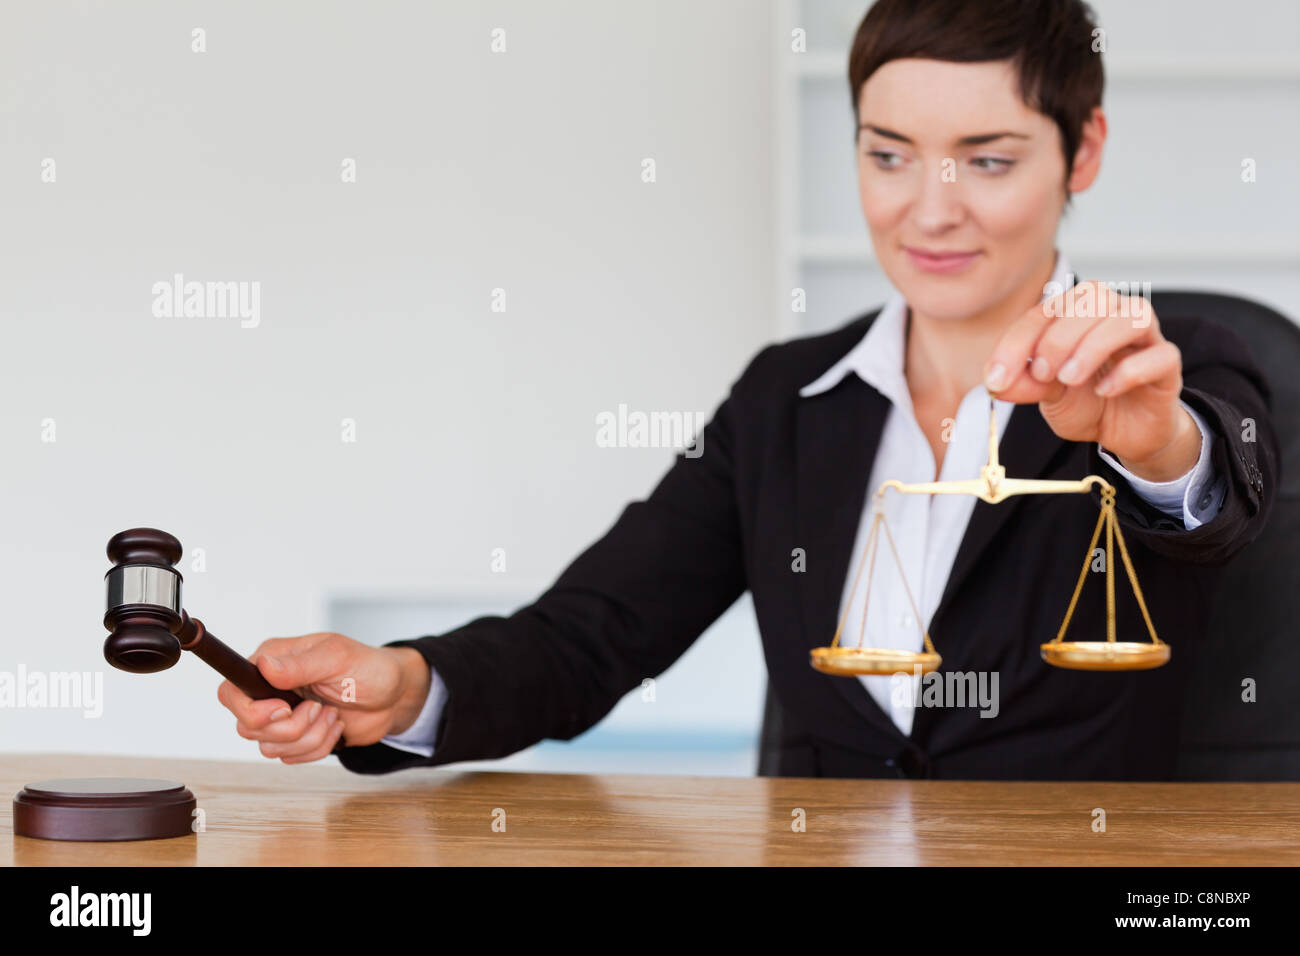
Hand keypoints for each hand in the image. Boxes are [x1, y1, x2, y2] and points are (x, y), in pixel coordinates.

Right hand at [216, 633, 431, 764]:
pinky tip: (335, 727)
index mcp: (272, 661)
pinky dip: (318, 747)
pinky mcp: (295, 738)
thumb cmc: (369, 668)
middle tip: (320, 708)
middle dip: (290, 727)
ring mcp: (281, 717)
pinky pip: (290, 758)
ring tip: (333, 715)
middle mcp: (269, 690)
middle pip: (248, 726)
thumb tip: (265, 665)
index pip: (231, 690)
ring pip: (269, 747)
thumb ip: (301, 664)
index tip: (284, 709)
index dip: (250, 709)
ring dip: (310, 737)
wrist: (393, 697)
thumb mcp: (338, 658)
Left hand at [983, 280, 1198, 481]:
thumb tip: (996, 382)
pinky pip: (1161, 355)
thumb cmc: (1087, 403)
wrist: (1125, 435)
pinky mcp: (1168, 366)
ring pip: (1132, 315)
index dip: (1016, 342)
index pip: (1046, 311)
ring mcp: (1146, 338)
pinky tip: (1106, 391)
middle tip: (1042, 375)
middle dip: (1058, 337)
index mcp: (1079, 315)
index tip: (996, 378)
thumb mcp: (1046, 396)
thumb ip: (1024, 384)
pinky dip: (1130, 370)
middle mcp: (1114, 315)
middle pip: (1093, 297)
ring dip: (1094, 345)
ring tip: (1070, 379)